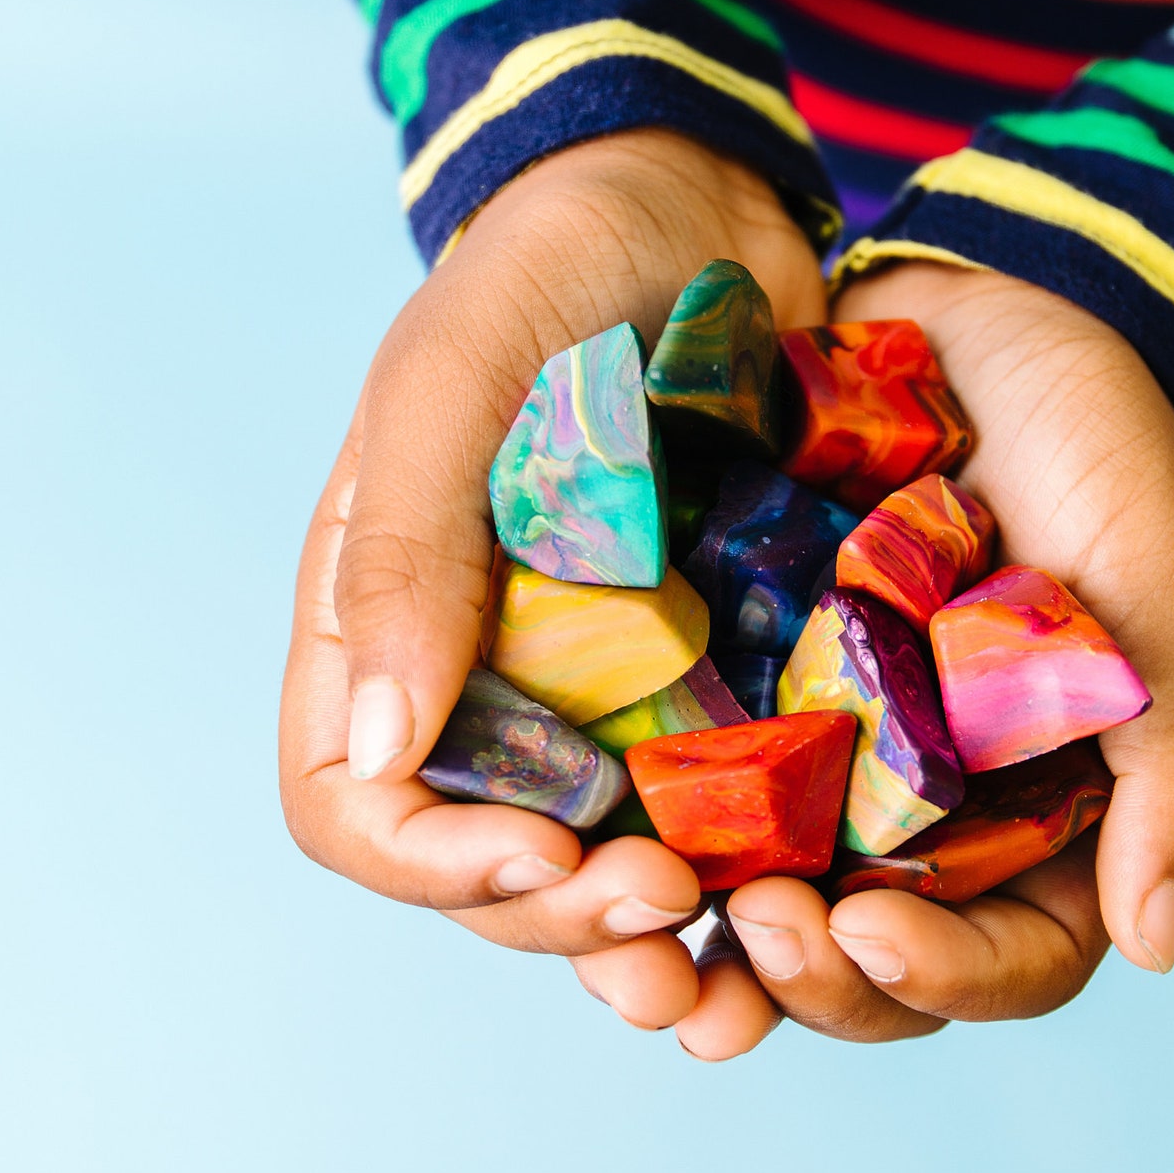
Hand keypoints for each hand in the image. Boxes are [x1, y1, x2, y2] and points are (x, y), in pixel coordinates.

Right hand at [278, 129, 825, 1034]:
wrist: (700, 198)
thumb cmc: (553, 260)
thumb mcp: (460, 370)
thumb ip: (408, 540)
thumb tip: (388, 748)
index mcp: (386, 621)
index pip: (357, 805)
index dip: (436, 864)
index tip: (547, 857)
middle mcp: (485, 678)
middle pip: (485, 864)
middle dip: (564, 920)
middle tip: (669, 917)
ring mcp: (601, 687)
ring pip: (602, 864)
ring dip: (657, 941)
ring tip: (736, 974)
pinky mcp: (712, 673)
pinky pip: (718, 802)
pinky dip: (750, 867)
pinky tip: (816, 894)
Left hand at [672, 261, 1173, 1059]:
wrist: (993, 316)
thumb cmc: (1106, 454)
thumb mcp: (1165, 597)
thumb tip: (1155, 945)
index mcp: (1054, 825)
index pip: (1012, 960)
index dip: (943, 974)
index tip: (870, 927)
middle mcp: (937, 822)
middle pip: (875, 964)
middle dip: (812, 976)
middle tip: (756, 923)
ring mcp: (835, 768)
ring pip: (772, 912)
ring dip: (712, 948)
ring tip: (648, 930)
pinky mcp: (747, 696)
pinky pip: (694, 797)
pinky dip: (649, 836)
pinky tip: (591, 846)